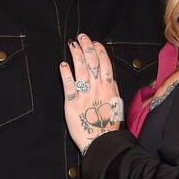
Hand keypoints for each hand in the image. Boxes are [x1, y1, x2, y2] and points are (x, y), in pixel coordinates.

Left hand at [60, 32, 123, 154]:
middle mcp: (97, 88)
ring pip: (80, 70)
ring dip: (76, 55)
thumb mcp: (116, 105)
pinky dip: (66, 73)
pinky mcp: (72, 102)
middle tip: (81, 37)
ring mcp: (84, 94)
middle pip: (92, 62)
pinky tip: (63, 64)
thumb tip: (108, 77)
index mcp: (108, 88)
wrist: (100, 141)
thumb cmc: (109, 125)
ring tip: (72, 44)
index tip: (95, 43)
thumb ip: (111, 89)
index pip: (104, 64)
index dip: (99, 51)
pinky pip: (68, 84)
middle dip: (86, 47)